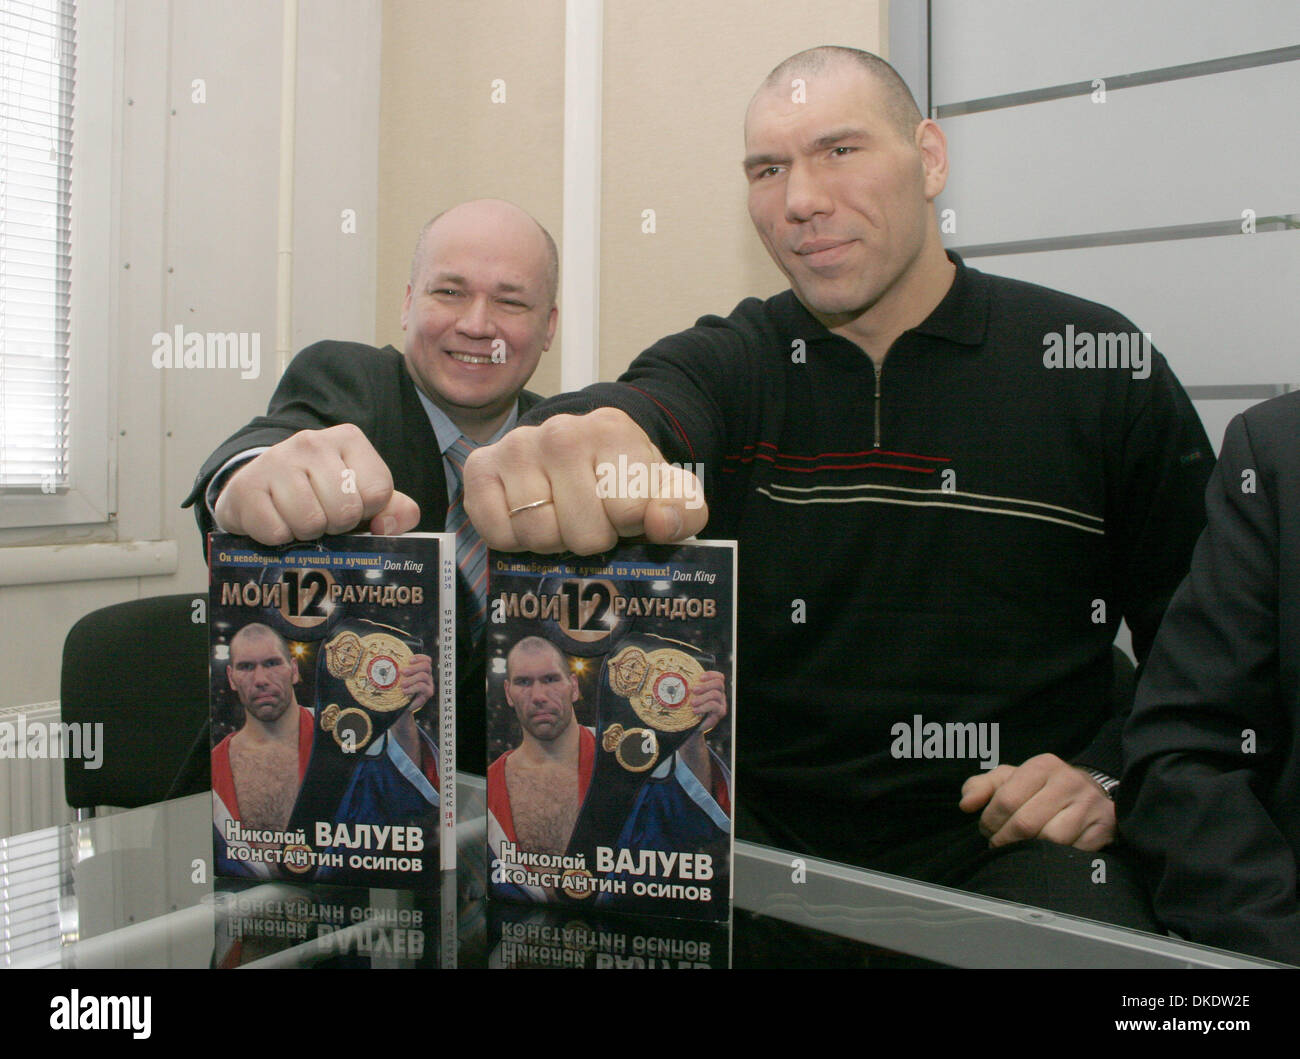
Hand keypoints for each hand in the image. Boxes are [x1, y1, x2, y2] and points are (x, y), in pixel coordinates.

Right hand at [214, 424, 420, 543]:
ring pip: (311, 523)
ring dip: (306, 534)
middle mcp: (312, 442)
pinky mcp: (247, 486)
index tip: (351, 507)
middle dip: (336, 525)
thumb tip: (388, 526)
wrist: (257, 491)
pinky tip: (274, 520)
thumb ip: (393, 511)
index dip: (367, 512)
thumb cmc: (319, 496)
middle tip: (322, 517)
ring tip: (297, 519)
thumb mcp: (362, 498)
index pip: (378, 490)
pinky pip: (277, 532)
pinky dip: (278, 538)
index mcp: (349, 440)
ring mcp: (276, 461)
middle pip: (346, 510)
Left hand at [400, 653, 434, 712]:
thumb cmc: (400, 690)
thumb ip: (398, 670)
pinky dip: (412, 688)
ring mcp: (429, 684)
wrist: (403, 706)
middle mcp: (427, 675)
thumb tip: (386, 660)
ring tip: (402, 684)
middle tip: (402, 672)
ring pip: (424, 676)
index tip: (409, 660)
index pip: (426, 660)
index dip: (419, 657)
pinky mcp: (428, 692)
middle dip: (414, 667)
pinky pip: (423, 687)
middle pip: (426, 666)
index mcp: (422, 670)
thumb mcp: (399, 678)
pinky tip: (404, 691)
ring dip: (411, 679)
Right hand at [463, 408, 707, 553]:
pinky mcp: (480, 467)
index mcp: (612, 432)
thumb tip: (660, 523)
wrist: (576, 447)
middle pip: (582, 533)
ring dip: (553, 541)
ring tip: (561, 518)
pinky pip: (496, 533)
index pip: (627, 512)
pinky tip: (528, 518)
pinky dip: (514, 541)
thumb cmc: (622, 475)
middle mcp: (560, 432)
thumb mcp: (665, 489)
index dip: (629, 525)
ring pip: (538, 536)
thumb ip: (682, 508)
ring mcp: (516, 447)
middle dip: (592, 538)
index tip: (624, 510)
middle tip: (591, 519)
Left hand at [688, 670, 727, 734]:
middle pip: (718, 683)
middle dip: (705, 685)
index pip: (719, 677)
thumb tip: (673, 674)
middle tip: (693, 690)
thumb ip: (687, 685)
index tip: (700, 678)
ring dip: (702, 697)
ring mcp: (721, 703)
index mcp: (714, 687)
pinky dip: (704, 707)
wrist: (692, 725)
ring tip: (692, 703)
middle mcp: (720, 693)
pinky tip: (695, 710)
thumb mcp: (688, 695)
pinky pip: (714, 706)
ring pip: (716, 694)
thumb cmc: (689, 707)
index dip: (711, 675)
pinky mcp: (720, 712)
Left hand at [958, 753, 1115, 850]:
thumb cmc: (1041, 788)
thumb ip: (981, 787)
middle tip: (999, 844)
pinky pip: (1072, 852)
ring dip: (1028, 851)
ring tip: (1020, 848)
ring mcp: (1089, 805)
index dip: (990, 821)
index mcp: (1042, 766)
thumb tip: (966, 804)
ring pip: (1049, 840)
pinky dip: (1054, 858)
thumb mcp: (1010, 779)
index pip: (1005, 799)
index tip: (987, 830)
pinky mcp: (1104, 827)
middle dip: (1005, 840)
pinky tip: (1046, 854)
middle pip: (1025, 823)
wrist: (1090, 793)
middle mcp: (1068, 781)